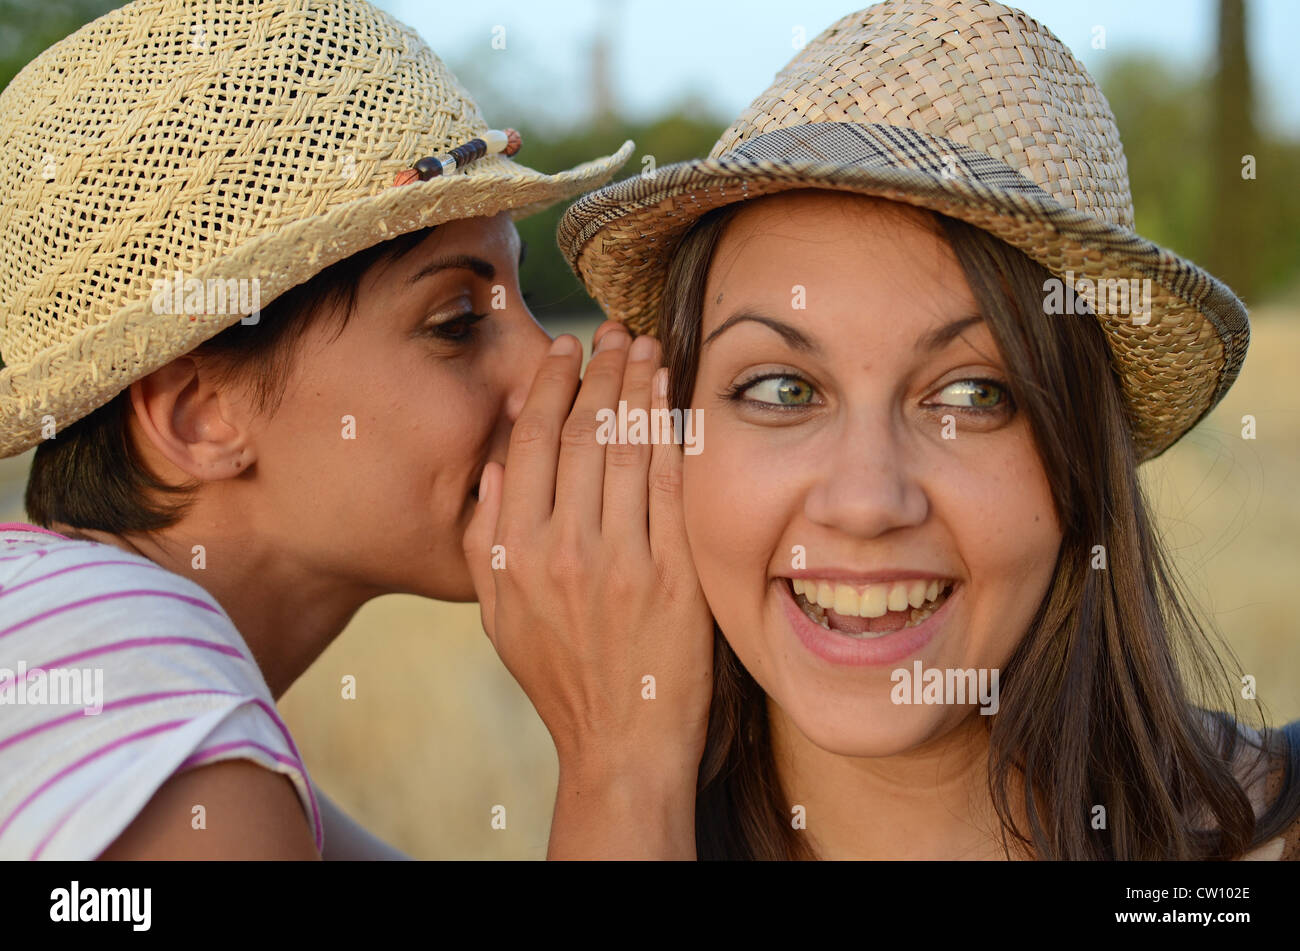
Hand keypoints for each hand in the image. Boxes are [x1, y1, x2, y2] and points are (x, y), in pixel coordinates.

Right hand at [463, 321, 712, 857]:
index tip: (565, 351)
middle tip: (613, 332)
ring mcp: (622, 561)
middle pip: (580, 435)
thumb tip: (494, 469)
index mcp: (514, 554)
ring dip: (636, 387)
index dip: (549, 388)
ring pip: (628, 449)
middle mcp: (564, 550)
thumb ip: (487, 541)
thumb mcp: (498, 618)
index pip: (529, 445)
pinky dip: (673, 432)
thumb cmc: (558, 680)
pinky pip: (672, 485)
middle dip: (598, 372)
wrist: (621, 746)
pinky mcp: (674, 575)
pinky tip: (674, 396)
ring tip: (645, 347)